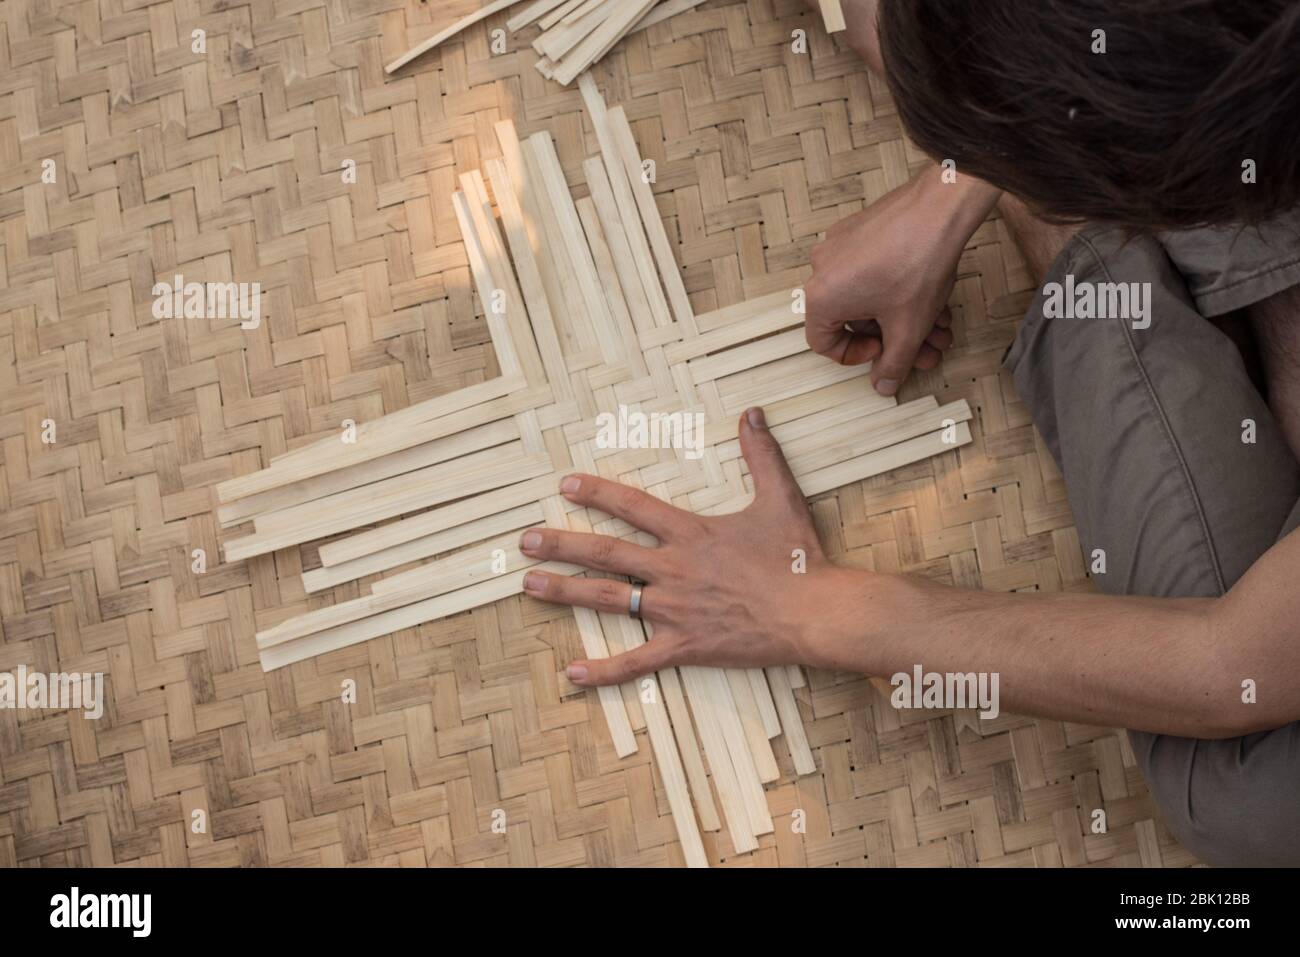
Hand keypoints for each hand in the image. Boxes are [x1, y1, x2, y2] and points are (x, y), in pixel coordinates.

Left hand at [517, 408, 858, 685]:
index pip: (633, 507)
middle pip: (605, 553)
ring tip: (528, 586)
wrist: (814, 613)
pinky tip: (572, 673)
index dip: (597, 494)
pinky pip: (636, 661)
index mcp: (692, 534)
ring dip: (564, 592)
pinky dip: (604, 670)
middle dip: (561, 544)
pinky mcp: (685, 646)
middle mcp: (674, 569)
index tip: (565, 486)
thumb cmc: (799, 559)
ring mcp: (674, 610)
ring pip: (607, 600)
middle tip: (525, 541)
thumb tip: (752, 413)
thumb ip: (761, 455)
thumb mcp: (780, 498)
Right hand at [806, 168, 997, 393]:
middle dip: (892, 338)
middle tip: (923, 347)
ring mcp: (839, 246)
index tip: (883, 353)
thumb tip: (882, 386)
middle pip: (853, 320)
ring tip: (937, 325)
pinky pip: (870, 271)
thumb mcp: (907, 329)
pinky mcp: (858, 230)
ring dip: (901, 316)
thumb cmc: (917, 263)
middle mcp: (822, 270)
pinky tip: (928, 297)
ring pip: (867, 296)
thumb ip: (893, 364)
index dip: (855, 357)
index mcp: (821, 298)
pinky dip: (895, 289)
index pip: (823, 343)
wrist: (939, 210)